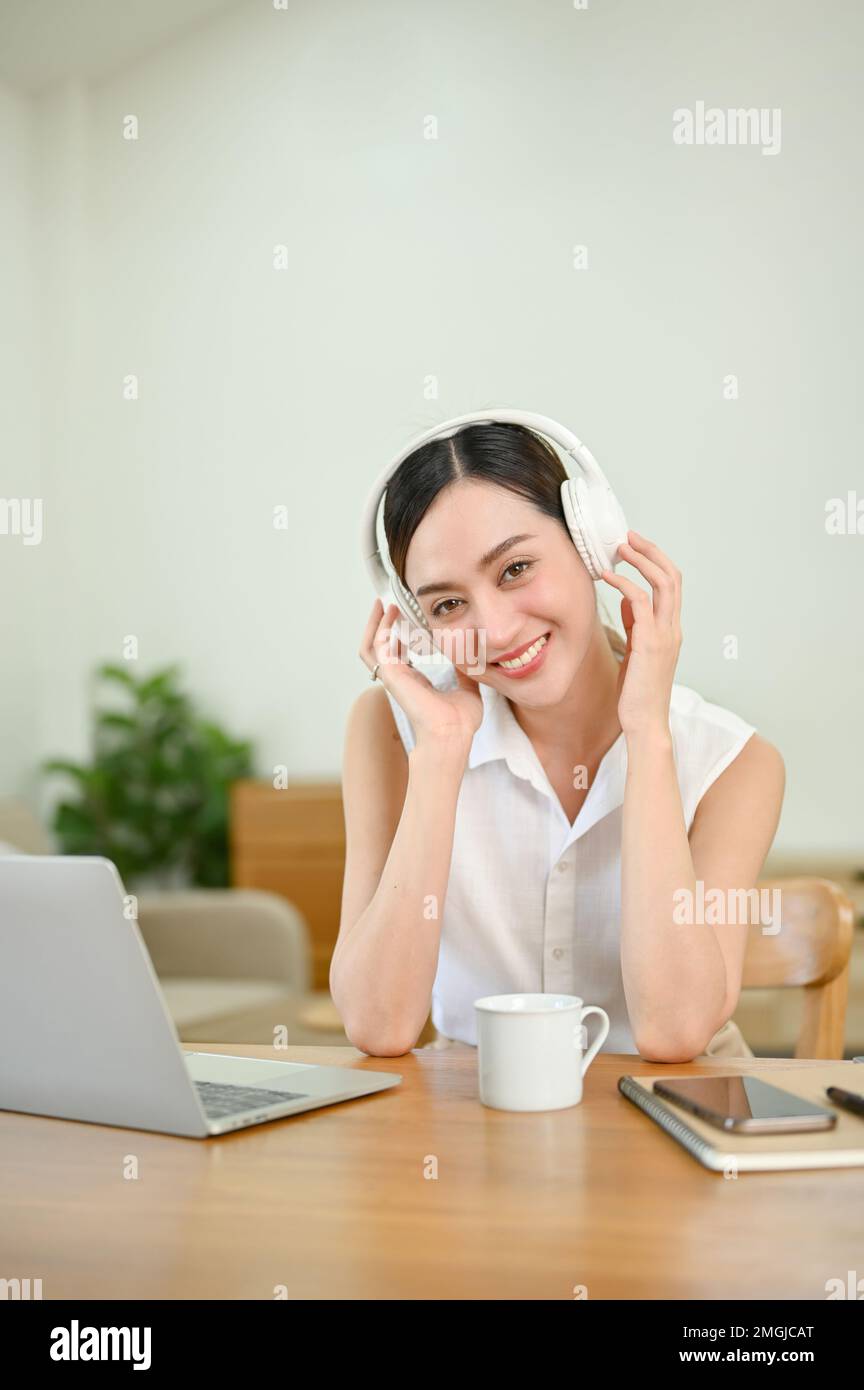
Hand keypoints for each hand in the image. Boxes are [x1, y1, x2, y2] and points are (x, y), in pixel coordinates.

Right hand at [359, 599, 483, 747]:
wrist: (452, 734)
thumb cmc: (459, 722)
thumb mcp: (468, 690)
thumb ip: (466, 673)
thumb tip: (472, 658)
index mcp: (414, 682)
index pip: (398, 655)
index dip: (397, 636)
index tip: (403, 617)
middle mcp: (400, 678)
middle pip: (378, 648)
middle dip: (379, 625)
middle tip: (385, 604)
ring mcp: (393, 677)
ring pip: (371, 646)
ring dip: (374, 624)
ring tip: (382, 604)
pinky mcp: (392, 674)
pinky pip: (378, 645)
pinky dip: (381, 628)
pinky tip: (390, 614)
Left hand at [600, 531, 681, 739]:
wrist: (645, 723)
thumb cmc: (638, 693)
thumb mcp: (636, 652)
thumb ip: (635, 626)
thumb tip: (627, 600)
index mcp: (671, 630)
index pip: (671, 585)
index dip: (655, 561)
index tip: (635, 546)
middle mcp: (673, 629)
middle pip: (672, 576)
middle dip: (651, 551)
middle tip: (628, 536)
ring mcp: (665, 636)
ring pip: (662, 584)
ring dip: (641, 561)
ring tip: (619, 548)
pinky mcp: (650, 644)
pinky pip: (640, 603)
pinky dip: (625, 584)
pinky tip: (608, 577)